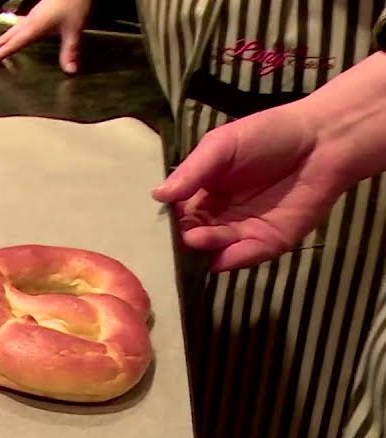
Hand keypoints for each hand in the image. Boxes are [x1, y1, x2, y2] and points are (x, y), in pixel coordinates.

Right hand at [0, 0, 91, 73]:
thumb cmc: (74, 4)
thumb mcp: (74, 29)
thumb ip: (70, 50)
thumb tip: (70, 71)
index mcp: (33, 28)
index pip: (11, 45)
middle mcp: (28, 22)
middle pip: (4, 38)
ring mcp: (31, 17)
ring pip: (8, 32)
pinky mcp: (37, 13)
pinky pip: (17, 26)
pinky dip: (9, 34)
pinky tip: (11, 34)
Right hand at [151, 102, 353, 271]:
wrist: (324, 140)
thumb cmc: (269, 135)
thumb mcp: (222, 145)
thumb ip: (192, 171)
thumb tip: (157, 195)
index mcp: (204, 191)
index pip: (179, 212)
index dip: (168, 219)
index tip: (155, 224)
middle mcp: (220, 215)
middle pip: (194, 233)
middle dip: (183, 237)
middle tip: (176, 236)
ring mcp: (244, 230)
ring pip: (216, 247)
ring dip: (205, 247)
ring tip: (196, 239)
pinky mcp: (270, 241)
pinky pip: (246, 256)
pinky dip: (233, 260)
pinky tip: (220, 257)